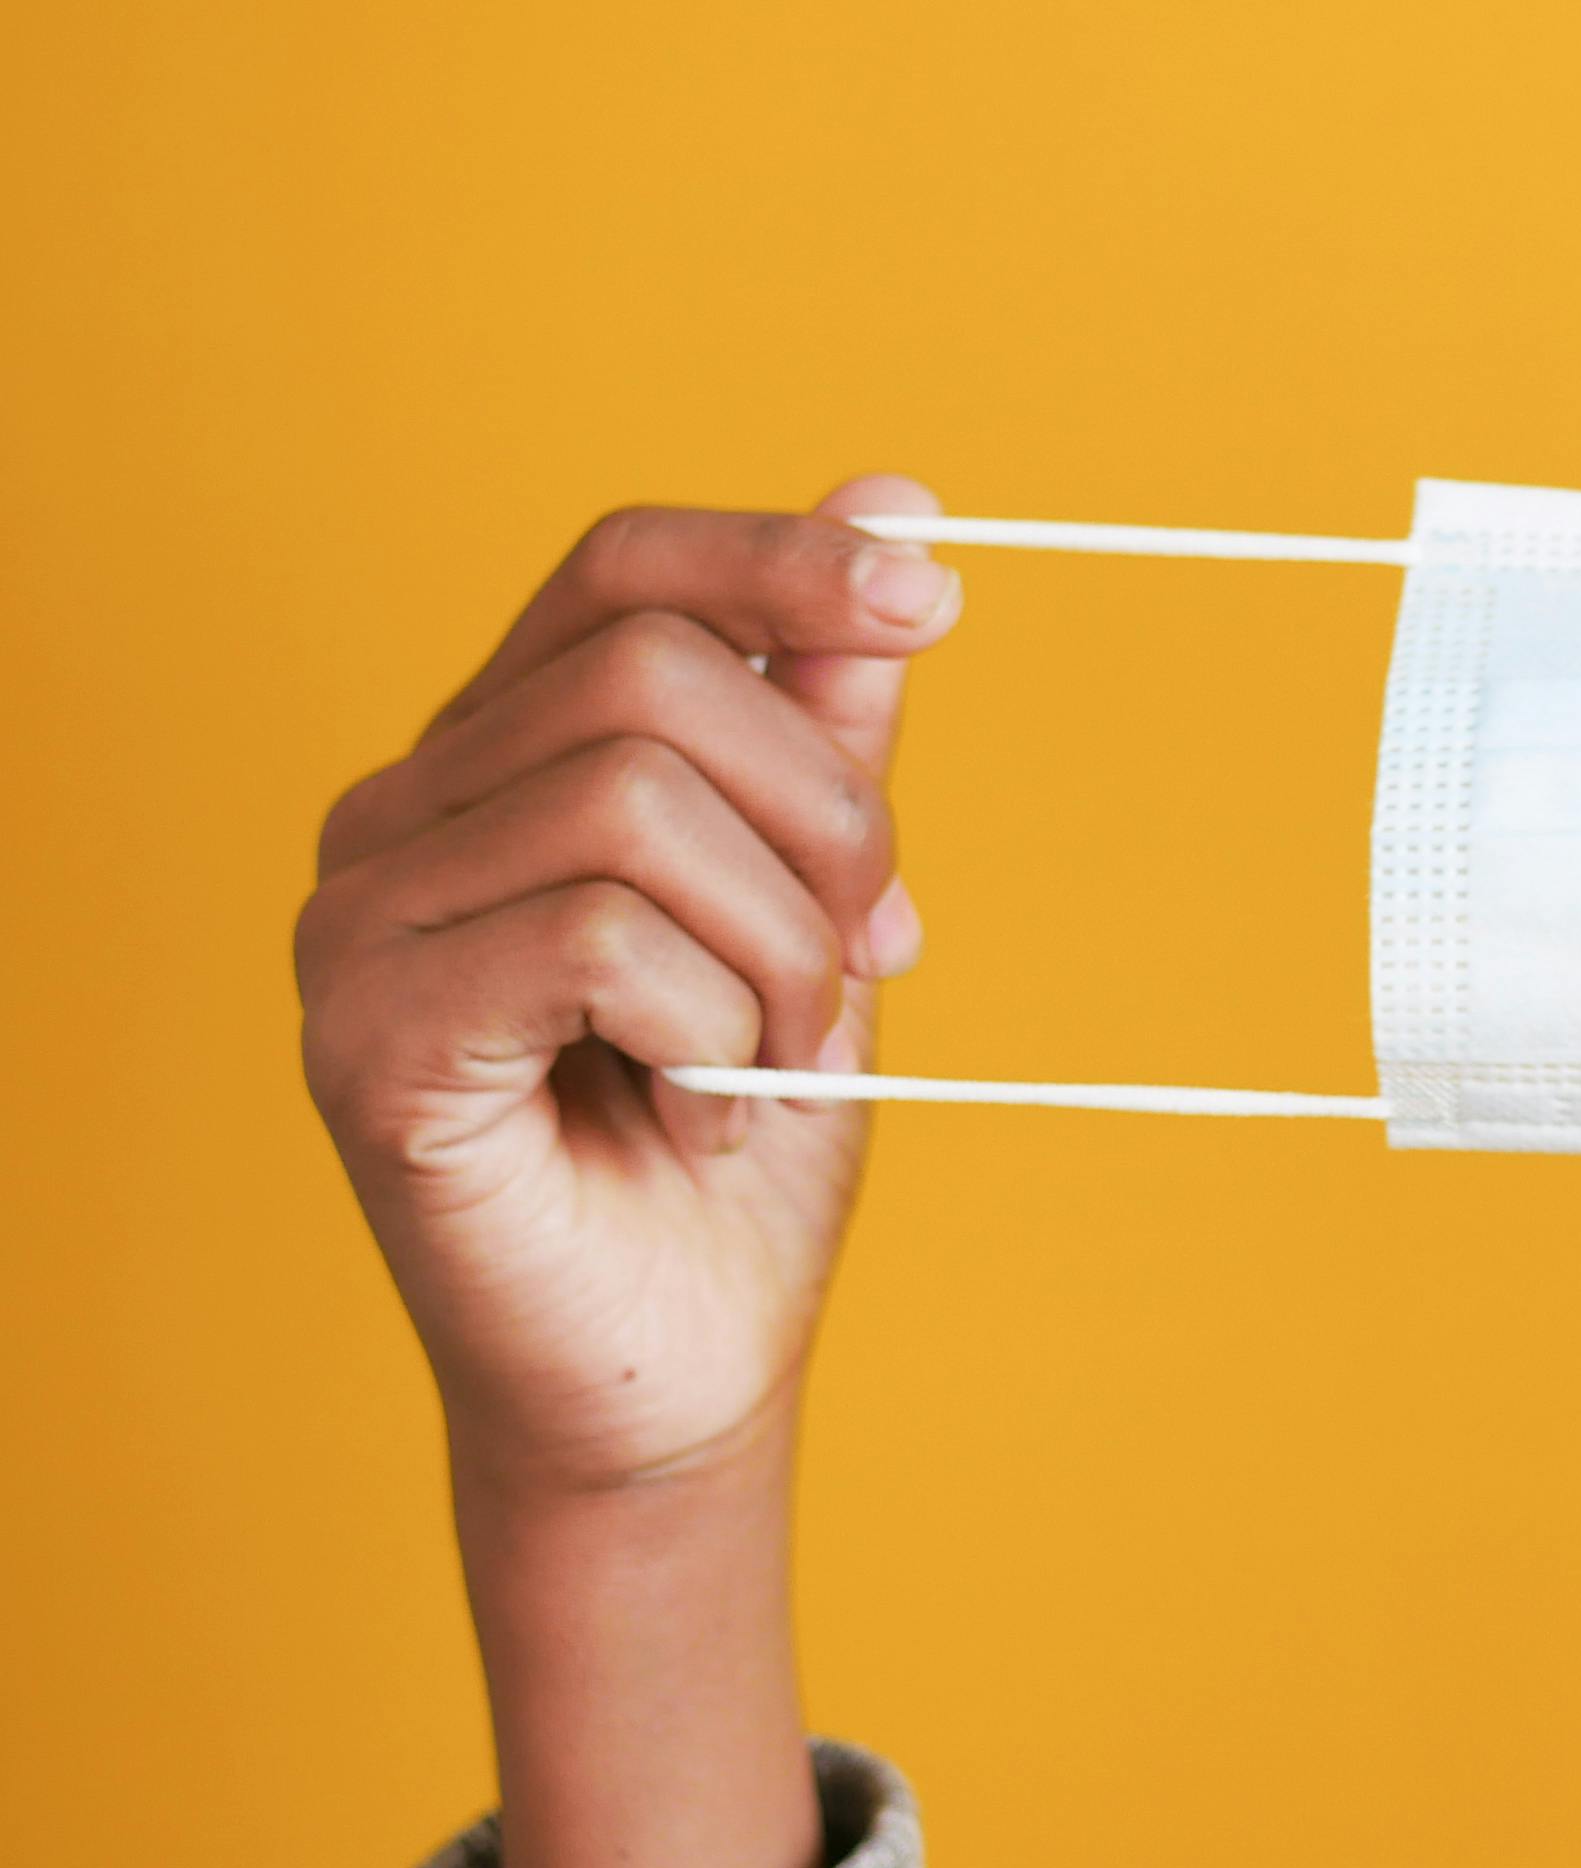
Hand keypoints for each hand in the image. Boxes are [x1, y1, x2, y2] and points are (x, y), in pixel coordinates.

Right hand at [298, 476, 956, 1867]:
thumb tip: (890, 497)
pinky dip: (708, 1026)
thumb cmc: (738, 1143)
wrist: (681, 1370)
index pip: (623, 569)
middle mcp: (400, 816)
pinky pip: (596, 935)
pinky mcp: (364, 1032)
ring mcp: (357, 920)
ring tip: (771, 1062)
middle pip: (653, 672)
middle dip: (826, 813)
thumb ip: (829, 719)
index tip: (937, 594)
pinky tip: (696, 1114)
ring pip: (634, 800)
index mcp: (499, 762)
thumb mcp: (818, 899)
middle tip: (875, 952)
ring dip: (777, 946)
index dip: (783, 556)